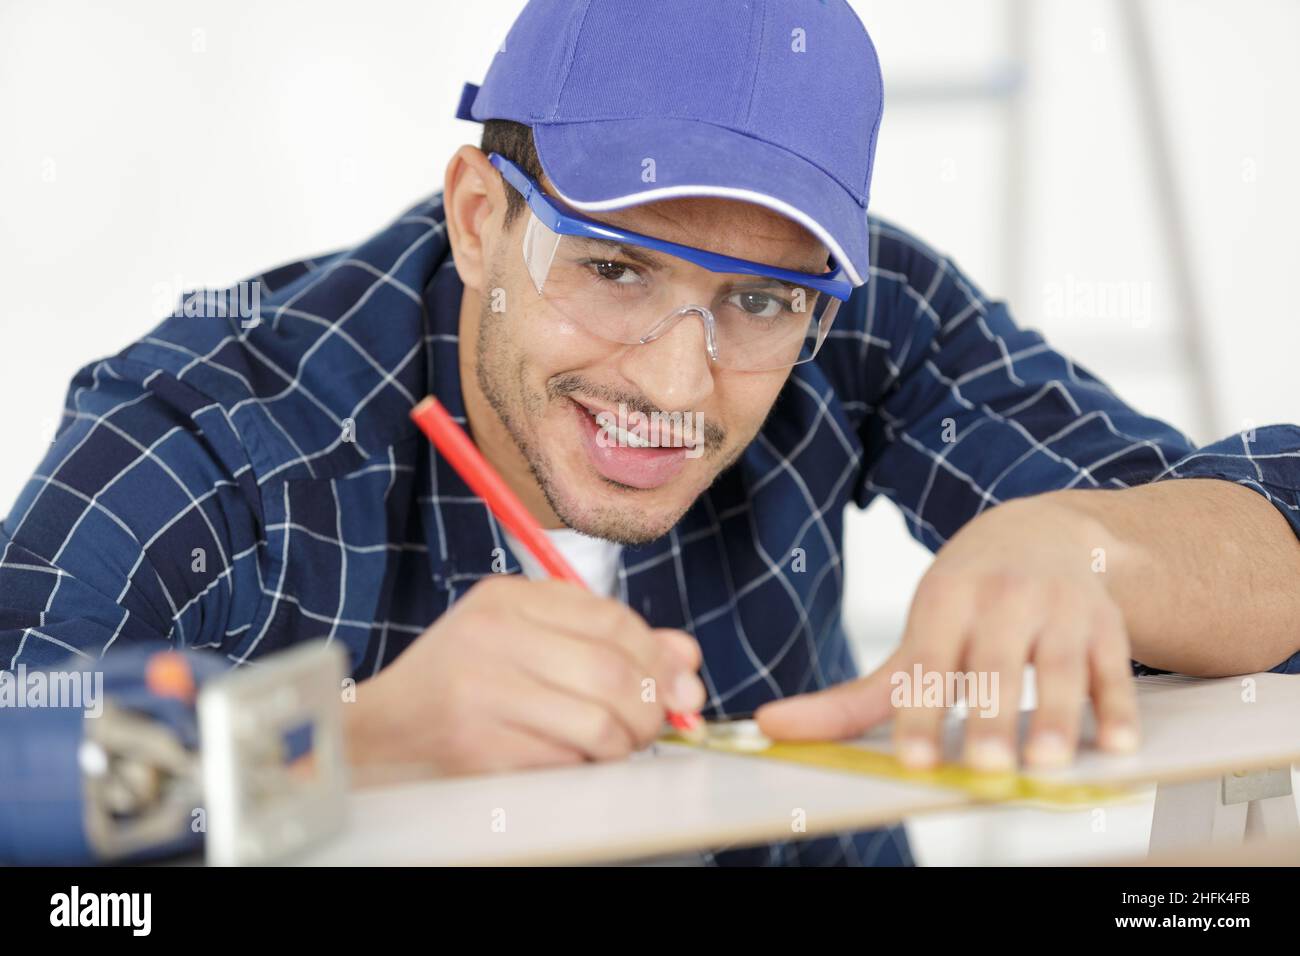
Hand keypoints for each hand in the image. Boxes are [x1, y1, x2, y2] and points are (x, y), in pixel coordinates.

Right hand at [345, 575, 704, 774]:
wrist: (382, 729)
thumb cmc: (465, 679)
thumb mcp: (528, 636)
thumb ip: (606, 638)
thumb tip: (685, 658)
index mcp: (507, 599)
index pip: (612, 619)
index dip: (658, 656)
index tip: (679, 683)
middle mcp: (491, 637)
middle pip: (612, 671)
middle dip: (651, 705)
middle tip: (656, 722)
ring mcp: (481, 694)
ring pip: (597, 723)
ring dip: (626, 743)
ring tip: (620, 744)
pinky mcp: (478, 749)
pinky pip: (564, 762)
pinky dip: (585, 766)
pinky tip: (576, 758)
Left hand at [755, 497, 1140, 769]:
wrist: (1044, 531)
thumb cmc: (967, 598)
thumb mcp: (915, 634)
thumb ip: (852, 697)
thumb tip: (771, 728)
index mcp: (943, 601)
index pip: (929, 665)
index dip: (922, 714)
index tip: (917, 760)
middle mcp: (1001, 598)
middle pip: (993, 663)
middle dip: (991, 713)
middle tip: (988, 765)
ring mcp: (1058, 608)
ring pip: (1057, 665)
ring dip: (1054, 714)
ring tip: (1047, 762)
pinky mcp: (1105, 624)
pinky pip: (1114, 668)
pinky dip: (1118, 706)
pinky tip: (1116, 745)